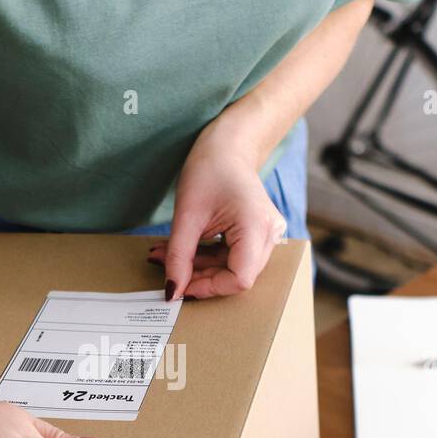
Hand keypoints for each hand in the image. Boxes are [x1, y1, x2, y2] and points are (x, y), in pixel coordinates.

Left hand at [151, 121, 286, 300]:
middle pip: (237, 275)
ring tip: (166, 256)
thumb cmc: (210, 169)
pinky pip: (233, 257)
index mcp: (257, 226)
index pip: (240, 278)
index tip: (180, 287)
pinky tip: (184, 251)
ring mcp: (267, 235)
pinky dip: (207, 258)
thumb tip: (173, 291)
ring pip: (233, 269)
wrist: (228, 147)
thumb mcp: (186, 215)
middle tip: (166, 267)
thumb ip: (178, 256)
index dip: (209, 288)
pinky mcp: (258, 235)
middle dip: (200, 277)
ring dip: (199, 268)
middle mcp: (270, 234)